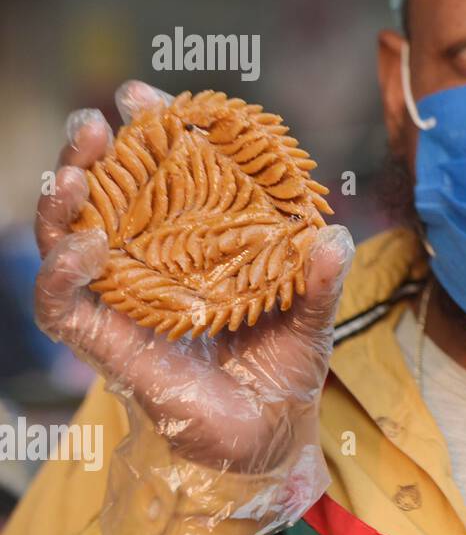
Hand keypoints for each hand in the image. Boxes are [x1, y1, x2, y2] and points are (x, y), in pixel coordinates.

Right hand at [34, 81, 353, 474]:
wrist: (273, 438)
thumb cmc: (286, 368)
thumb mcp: (313, 315)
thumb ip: (320, 277)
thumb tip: (335, 235)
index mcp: (192, 245)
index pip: (156, 177)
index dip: (145, 135)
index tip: (142, 96)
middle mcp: (148, 266)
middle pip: (99, 198)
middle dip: (89, 153)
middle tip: (96, 121)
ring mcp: (122, 304)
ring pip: (64, 241)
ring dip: (61, 201)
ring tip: (75, 168)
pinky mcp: (107, 345)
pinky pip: (63, 305)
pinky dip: (62, 273)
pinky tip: (86, 245)